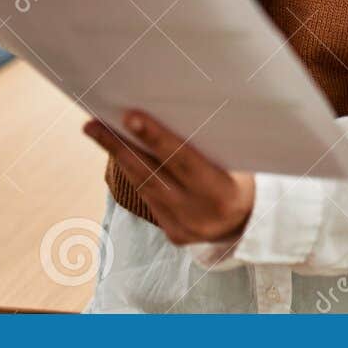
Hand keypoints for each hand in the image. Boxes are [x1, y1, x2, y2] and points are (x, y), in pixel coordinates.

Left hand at [83, 111, 255, 245]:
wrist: (253, 221)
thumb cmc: (243, 176)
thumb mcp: (235, 161)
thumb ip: (205, 147)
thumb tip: (169, 113)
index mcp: (222, 192)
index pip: (183, 160)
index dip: (156, 138)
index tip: (130, 116)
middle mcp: (199, 214)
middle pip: (151, 175)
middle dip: (120, 146)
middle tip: (93, 123)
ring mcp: (184, 227)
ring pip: (144, 186)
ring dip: (119, 156)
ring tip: (96, 130)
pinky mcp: (174, 234)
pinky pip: (150, 199)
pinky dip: (136, 174)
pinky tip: (121, 153)